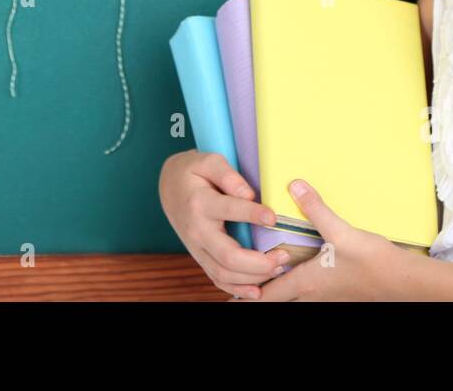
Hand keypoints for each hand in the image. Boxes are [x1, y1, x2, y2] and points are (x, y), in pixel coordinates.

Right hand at [158, 150, 291, 298]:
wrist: (168, 187)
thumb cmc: (193, 172)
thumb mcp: (207, 161)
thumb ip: (227, 174)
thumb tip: (249, 194)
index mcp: (200, 203)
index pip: (229, 211)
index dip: (253, 215)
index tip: (274, 218)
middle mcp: (197, 231)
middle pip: (227, 256)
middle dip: (258, 263)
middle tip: (283, 256)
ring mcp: (197, 248)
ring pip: (224, 274)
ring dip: (253, 278)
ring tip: (278, 268)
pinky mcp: (200, 257)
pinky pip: (217, 279)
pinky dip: (237, 289)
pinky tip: (257, 291)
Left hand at [240, 179, 412, 300]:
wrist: (405, 283)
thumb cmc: (374, 263)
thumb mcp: (341, 231)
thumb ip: (315, 208)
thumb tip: (293, 185)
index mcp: (306, 283)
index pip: (265, 294)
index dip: (246, 289)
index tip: (230, 278)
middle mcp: (311, 296)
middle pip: (274, 301)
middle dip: (256, 291)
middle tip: (239, 278)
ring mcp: (324, 299)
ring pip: (291, 300)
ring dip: (275, 289)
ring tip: (260, 274)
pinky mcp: (336, 296)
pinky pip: (306, 297)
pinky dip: (293, 288)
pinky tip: (296, 272)